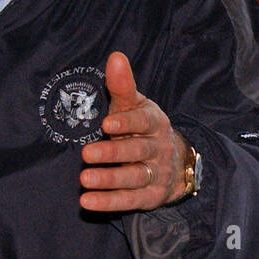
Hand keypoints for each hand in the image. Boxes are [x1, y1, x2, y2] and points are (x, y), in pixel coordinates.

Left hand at [79, 51, 187, 211]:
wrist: (174, 162)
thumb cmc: (142, 127)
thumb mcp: (134, 106)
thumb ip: (122, 86)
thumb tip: (115, 56)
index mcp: (154, 123)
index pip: (142, 122)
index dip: (126, 123)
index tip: (106, 124)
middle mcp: (157, 149)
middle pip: (136, 152)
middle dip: (112, 153)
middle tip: (86, 155)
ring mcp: (156, 174)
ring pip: (133, 178)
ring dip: (108, 180)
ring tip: (84, 180)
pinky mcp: (149, 197)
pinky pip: (129, 201)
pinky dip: (108, 202)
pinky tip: (87, 202)